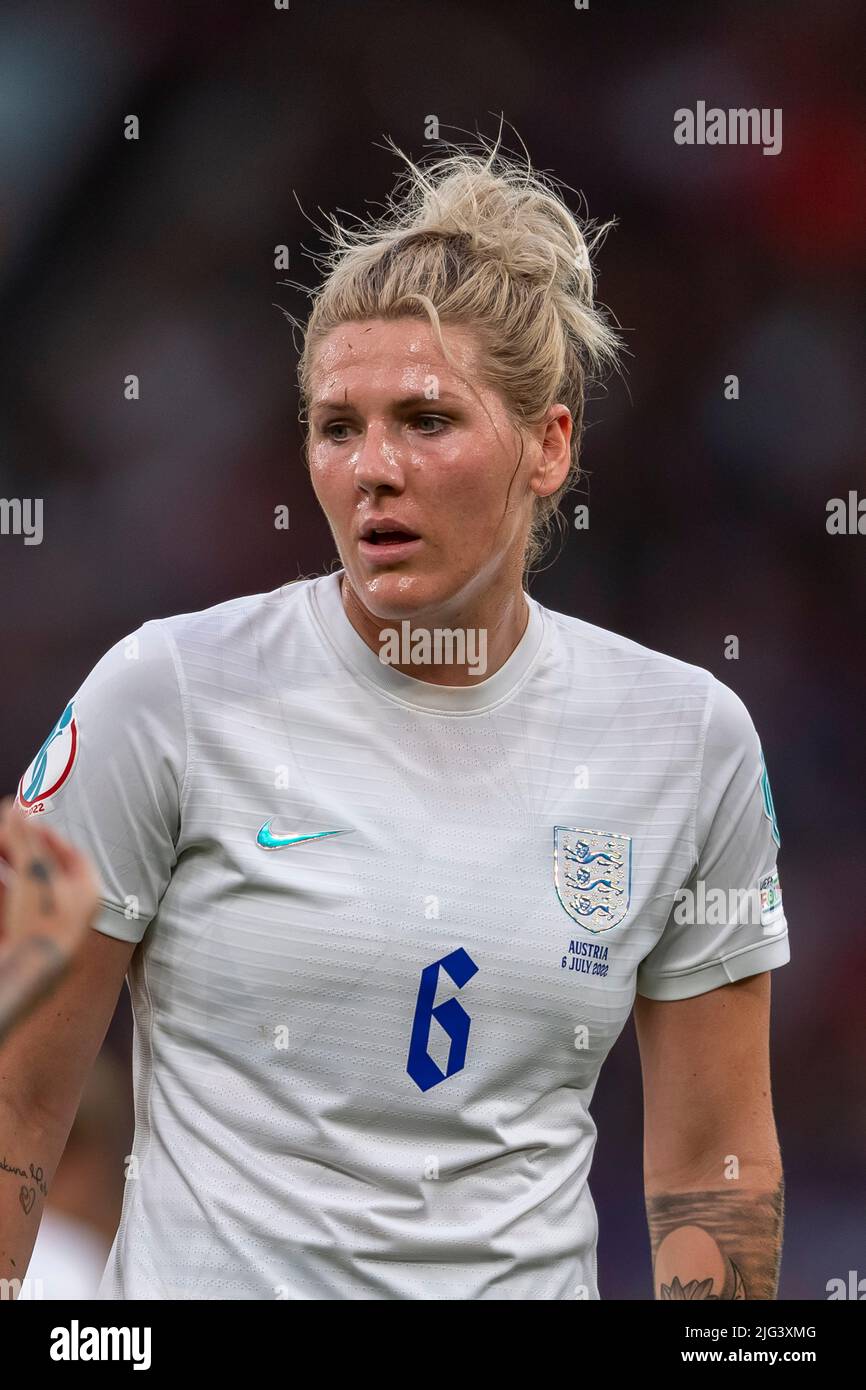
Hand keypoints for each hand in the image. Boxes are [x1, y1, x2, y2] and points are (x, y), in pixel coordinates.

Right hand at [0, 796, 100, 959]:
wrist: (22, 979)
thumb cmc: (40, 922)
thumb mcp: (33, 873)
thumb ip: (25, 839)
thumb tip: (15, 806)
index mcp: (87, 893)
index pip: (72, 855)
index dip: (48, 837)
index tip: (24, 823)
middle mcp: (71, 911)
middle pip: (45, 871)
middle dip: (21, 850)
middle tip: (2, 835)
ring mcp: (46, 927)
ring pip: (25, 889)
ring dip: (9, 867)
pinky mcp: (22, 941)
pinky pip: (11, 910)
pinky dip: (3, 890)